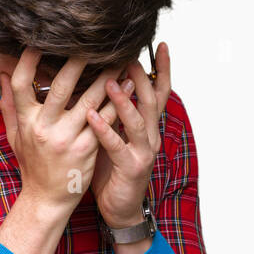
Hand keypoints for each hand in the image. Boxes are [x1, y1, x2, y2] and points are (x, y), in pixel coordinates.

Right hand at [0, 49, 126, 217]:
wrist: (47, 200)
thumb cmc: (32, 165)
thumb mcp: (15, 135)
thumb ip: (9, 104)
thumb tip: (3, 74)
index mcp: (26, 120)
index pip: (22, 82)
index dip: (29, 59)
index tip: (40, 38)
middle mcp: (45, 127)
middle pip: (59, 85)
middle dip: (76, 60)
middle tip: (90, 40)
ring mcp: (67, 138)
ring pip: (88, 99)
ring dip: (105, 76)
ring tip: (118, 56)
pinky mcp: (87, 149)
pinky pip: (104, 119)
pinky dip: (116, 100)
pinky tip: (128, 84)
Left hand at [86, 42, 171, 227]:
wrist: (120, 208)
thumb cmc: (112, 169)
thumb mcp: (113, 134)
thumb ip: (111, 110)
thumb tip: (97, 79)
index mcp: (147, 126)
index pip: (159, 92)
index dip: (161, 69)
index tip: (158, 44)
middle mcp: (151, 136)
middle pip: (152, 100)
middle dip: (142, 76)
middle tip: (129, 56)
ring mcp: (144, 152)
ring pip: (139, 121)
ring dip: (124, 100)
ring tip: (110, 81)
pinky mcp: (132, 168)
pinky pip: (118, 146)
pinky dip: (105, 130)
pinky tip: (92, 115)